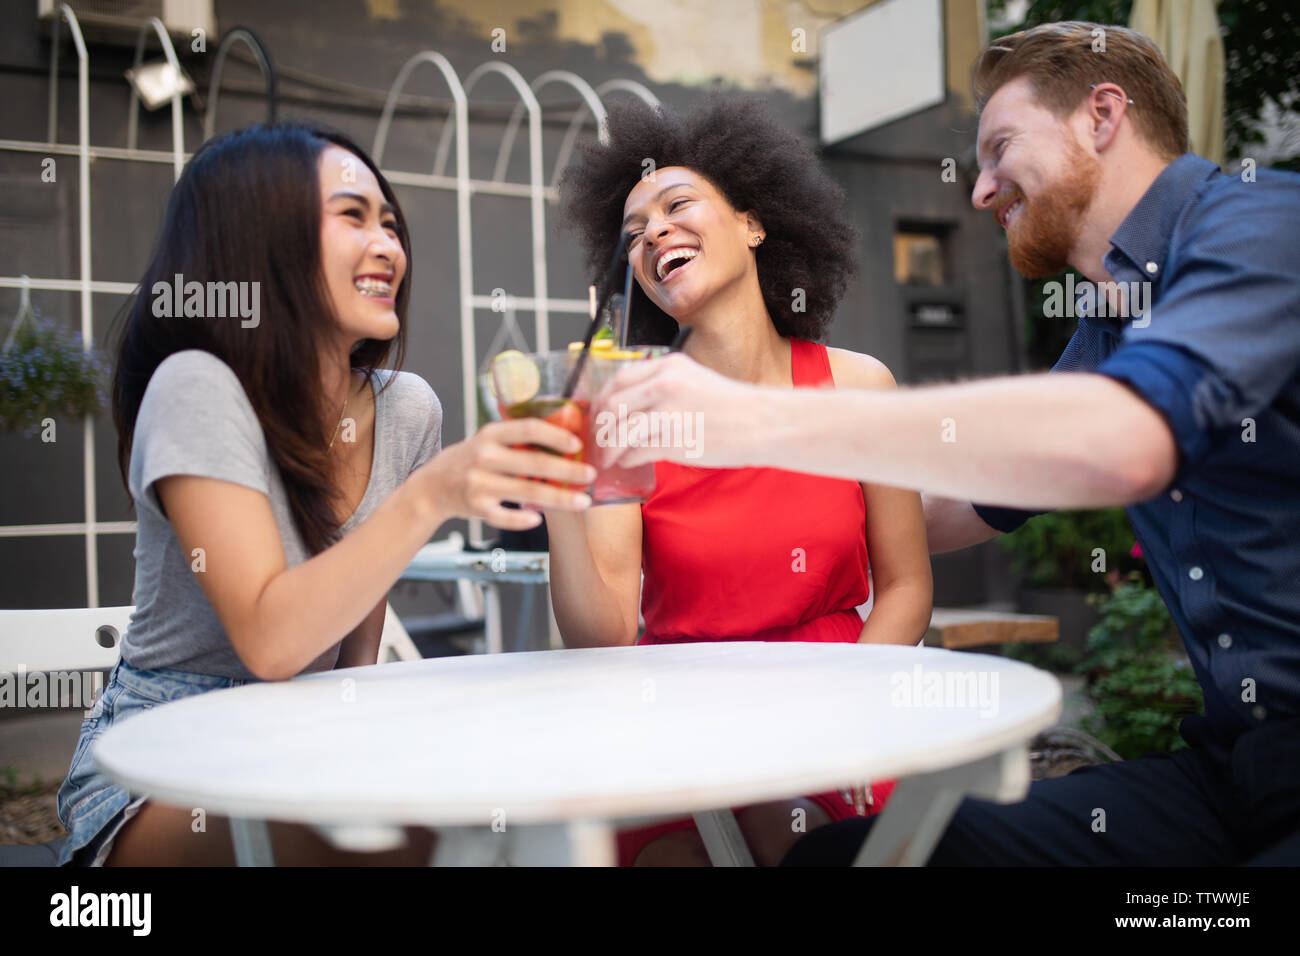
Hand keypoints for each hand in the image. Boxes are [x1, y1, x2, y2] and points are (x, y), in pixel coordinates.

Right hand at [419, 419, 594, 529]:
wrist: (431, 487)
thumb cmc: (469, 460)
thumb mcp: (488, 440)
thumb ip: (518, 440)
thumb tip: (566, 442)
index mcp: (490, 435)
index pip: (528, 429)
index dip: (555, 435)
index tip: (578, 443)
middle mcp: (484, 457)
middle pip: (534, 463)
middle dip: (567, 470)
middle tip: (590, 476)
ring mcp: (479, 484)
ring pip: (527, 493)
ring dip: (559, 498)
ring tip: (582, 501)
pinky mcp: (477, 508)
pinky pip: (506, 517)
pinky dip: (523, 519)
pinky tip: (539, 519)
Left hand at [592, 352, 770, 469]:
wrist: (762, 423)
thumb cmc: (732, 406)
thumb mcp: (695, 379)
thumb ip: (664, 384)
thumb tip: (631, 403)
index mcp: (668, 366)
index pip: (619, 379)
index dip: (602, 399)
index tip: (598, 413)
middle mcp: (664, 386)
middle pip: (612, 406)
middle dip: (599, 426)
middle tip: (597, 439)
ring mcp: (668, 414)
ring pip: (620, 432)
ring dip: (608, 448)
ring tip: (607, 457)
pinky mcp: (675, 442)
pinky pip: (637, 452)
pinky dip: (627, 459)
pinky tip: (627, 463)